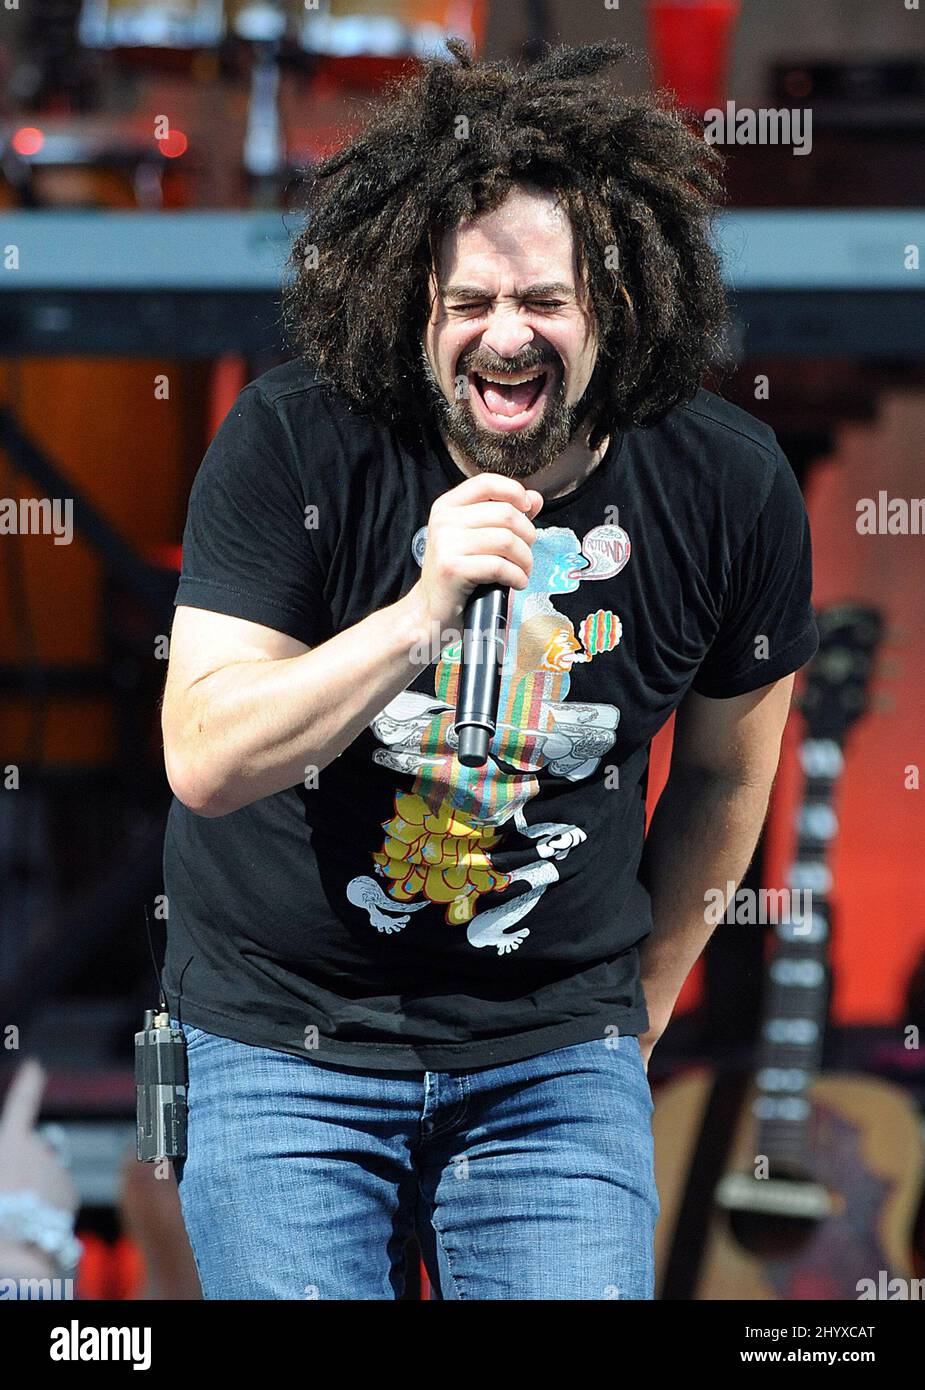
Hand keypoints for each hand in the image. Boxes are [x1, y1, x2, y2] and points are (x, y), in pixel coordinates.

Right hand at [0, 1058, 77, 1213]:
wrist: (11, 1252)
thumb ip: (8, 1155)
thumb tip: (17, 1146)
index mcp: (12, 1141)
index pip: (21, 1103)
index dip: (27, 1085)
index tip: (35, 1067)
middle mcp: (38, 1149)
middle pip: (28, 1155)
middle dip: (19, 1172)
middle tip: (4, 1199)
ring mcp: (56, 1171)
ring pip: (42, 1178)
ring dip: (32, 1192)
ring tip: (15, 1218)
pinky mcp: (69, 1195)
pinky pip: (54, 1198)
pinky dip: (46, 1209)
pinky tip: (32, 1227)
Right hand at [412, 473, 543, 633]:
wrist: (431, 609)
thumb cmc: (458, 573)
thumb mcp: (478, 538)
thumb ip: (505, 516)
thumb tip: (535, 499)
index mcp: (448, 506)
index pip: (487, 482)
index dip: (514, 492)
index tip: (528, 510)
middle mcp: (444, 520)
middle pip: (505, 513)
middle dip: (528, 536)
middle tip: (526, 555)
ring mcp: (445, 544)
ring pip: (507, 540)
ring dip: (525, 560)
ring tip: (523, 571)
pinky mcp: (452, 569)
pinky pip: (499, 566)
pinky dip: (517, 576)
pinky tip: (517, 583)